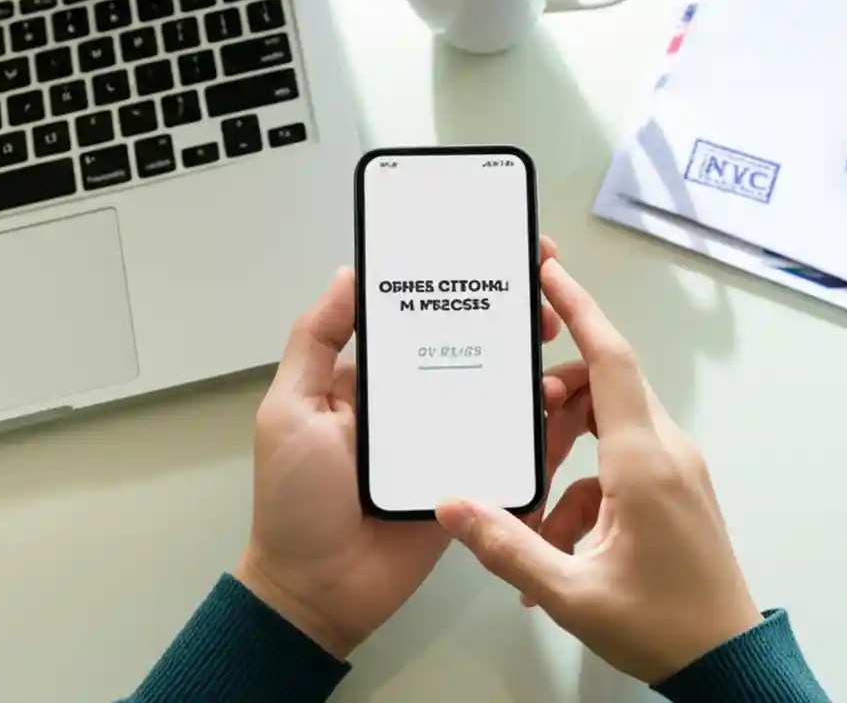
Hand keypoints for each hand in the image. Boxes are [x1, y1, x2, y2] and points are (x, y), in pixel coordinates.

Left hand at [236, 239, 566, 659]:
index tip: (494, 255)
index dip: (455, 286)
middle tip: (541, 301)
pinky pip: (503, 444)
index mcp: (372, 380)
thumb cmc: (295, 500)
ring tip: (554, 344)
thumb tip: (349, 274)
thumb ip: (316, 343)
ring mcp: (443, 441)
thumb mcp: (290, 409)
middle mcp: (412, 403)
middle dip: (508, 318)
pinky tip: (556, 401)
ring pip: (494, 392)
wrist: (318, 591)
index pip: (419, 318)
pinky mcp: (467, 480)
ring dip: (528, 364)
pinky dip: (533, 423)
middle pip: (469, 348)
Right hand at [436, 259, 763, 683]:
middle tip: (516, 424)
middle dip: (556, 397)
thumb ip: (507, 547)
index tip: (550, 275)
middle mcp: (668, 452)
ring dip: (565, 455)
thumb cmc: (663, 626)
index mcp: (645, 462)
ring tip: (535, 517)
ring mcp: (677, 470)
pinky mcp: (676, 490)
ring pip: (609, 428)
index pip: (611, 360)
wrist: (726, 663)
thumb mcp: (571, 593)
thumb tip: (453, 508)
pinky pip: (622, 466)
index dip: (579, 311)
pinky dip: (585, 490)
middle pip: (605, 388)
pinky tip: (560, 544)